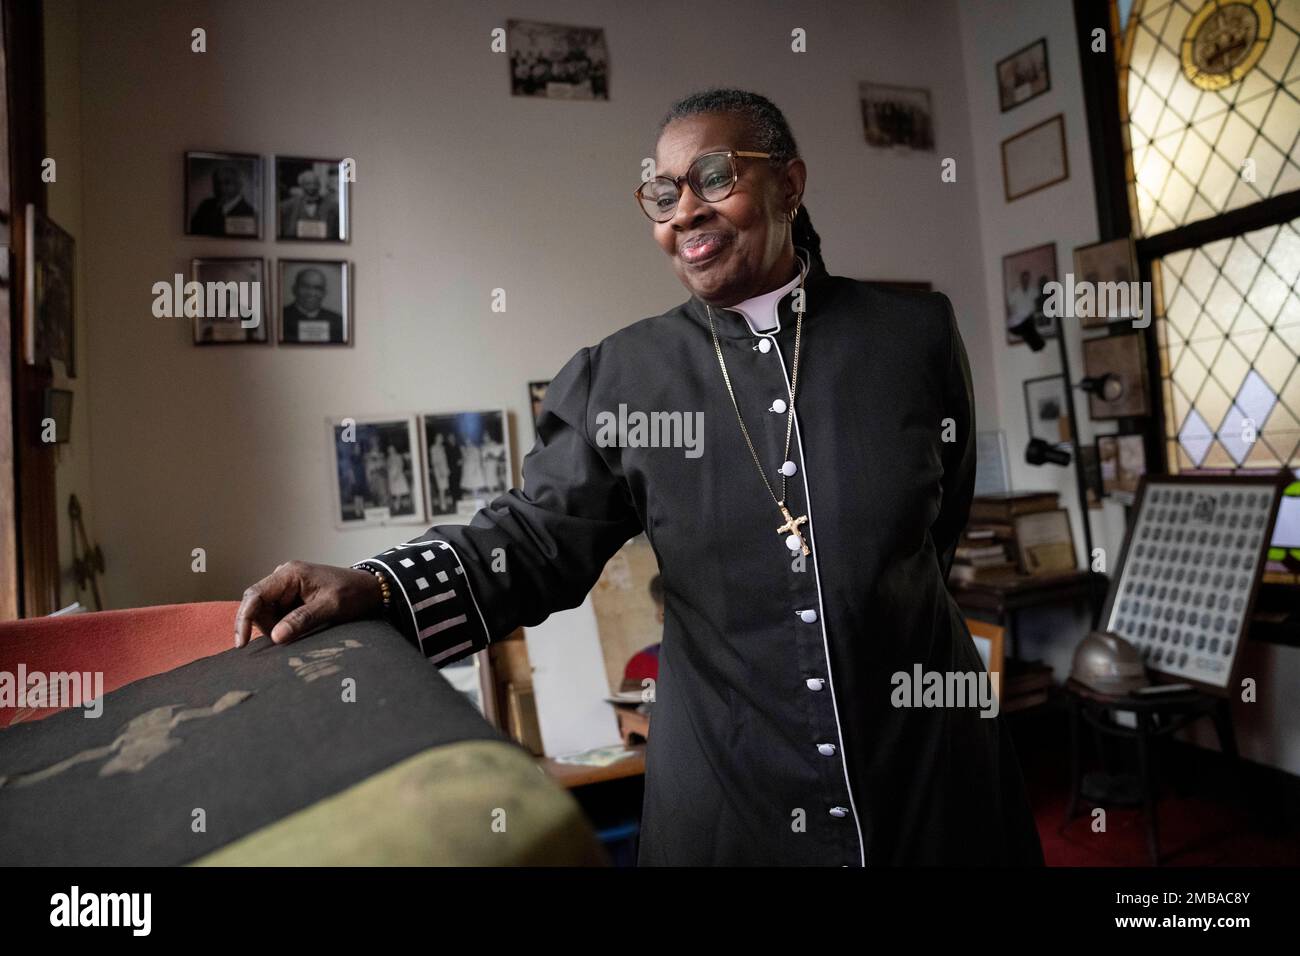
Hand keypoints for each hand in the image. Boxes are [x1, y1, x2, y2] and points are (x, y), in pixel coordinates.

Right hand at [234, 560, 383, 647]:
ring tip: (306, 627)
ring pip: (266, 615)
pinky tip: (300, 630)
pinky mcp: (292, 600)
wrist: (371, 590)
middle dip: (266, 627)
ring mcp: (286, 589)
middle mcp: (283, 578)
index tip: (241, 643)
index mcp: (289, 574)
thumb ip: (302, 620)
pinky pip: (278, 617)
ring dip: (277, 628)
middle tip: (289, 638)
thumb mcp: (330, 607)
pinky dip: (284, 628)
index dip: (244, 619)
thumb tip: (276, 637)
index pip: (255, 595)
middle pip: (257, 607)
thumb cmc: (353, 593)